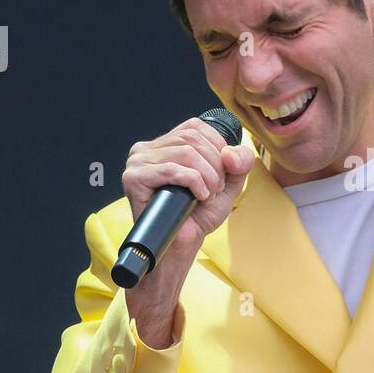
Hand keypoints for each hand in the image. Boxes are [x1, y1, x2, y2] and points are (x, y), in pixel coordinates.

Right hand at [122, 117, 257, 261]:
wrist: (182, 245)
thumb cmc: (198, 216)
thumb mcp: (228, 183)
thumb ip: (240, 162)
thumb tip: (231, 152)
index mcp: (165, 144)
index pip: (195, 126)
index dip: (217, 148)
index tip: (221, 175)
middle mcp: (147, 148)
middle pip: (192, 139)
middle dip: (215, 166)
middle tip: (215, 190)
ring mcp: (137, 162)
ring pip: (186, 153)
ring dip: (207, 177)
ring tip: (206, 196)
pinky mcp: (134, 178)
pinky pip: (172, 170)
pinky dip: (194, 183)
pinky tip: (197, 198)